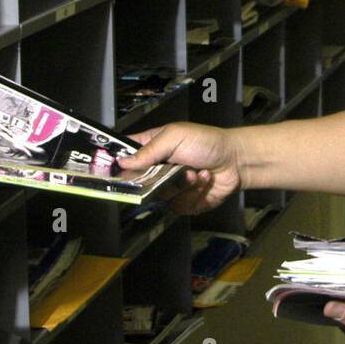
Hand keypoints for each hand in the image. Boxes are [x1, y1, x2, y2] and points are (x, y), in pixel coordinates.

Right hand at [120, 122, 243, 214]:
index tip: (109, 173)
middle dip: (158, 180)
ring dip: (182, 185)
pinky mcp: (185, 202)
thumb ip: (149, 150)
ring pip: (161, 198)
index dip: (116, 166)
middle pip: (139, 185)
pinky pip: (179, 206)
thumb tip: (122, 162)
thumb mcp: (175, 137)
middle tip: (172, 171)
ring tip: (197, 173)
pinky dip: (194, 194)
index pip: (125, 157)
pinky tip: (204, 180)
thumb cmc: (206, 142)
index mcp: (152, 149)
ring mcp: (170, 188)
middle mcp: (158, 170)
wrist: (235, 161)